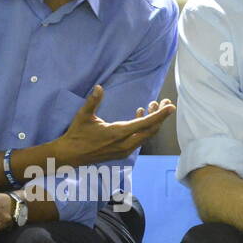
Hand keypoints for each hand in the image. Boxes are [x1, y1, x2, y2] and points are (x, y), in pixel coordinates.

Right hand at [51, 85, 175, 165]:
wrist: (71, 155)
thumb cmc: (77, 134)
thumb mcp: (83, 116)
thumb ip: (93, 101)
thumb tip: (99, 87)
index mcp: (118, 133)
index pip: (144, 124)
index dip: (160, 115)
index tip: (171, 107)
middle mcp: (125, 144)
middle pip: (150, 130)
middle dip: (160, 116)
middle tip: (164, 102)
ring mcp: (125, 150)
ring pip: (146, 135)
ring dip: (152, 121)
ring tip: (152, 105)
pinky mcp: (123, 152)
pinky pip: (139, 139)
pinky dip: (144, 127)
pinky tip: (139, 115)